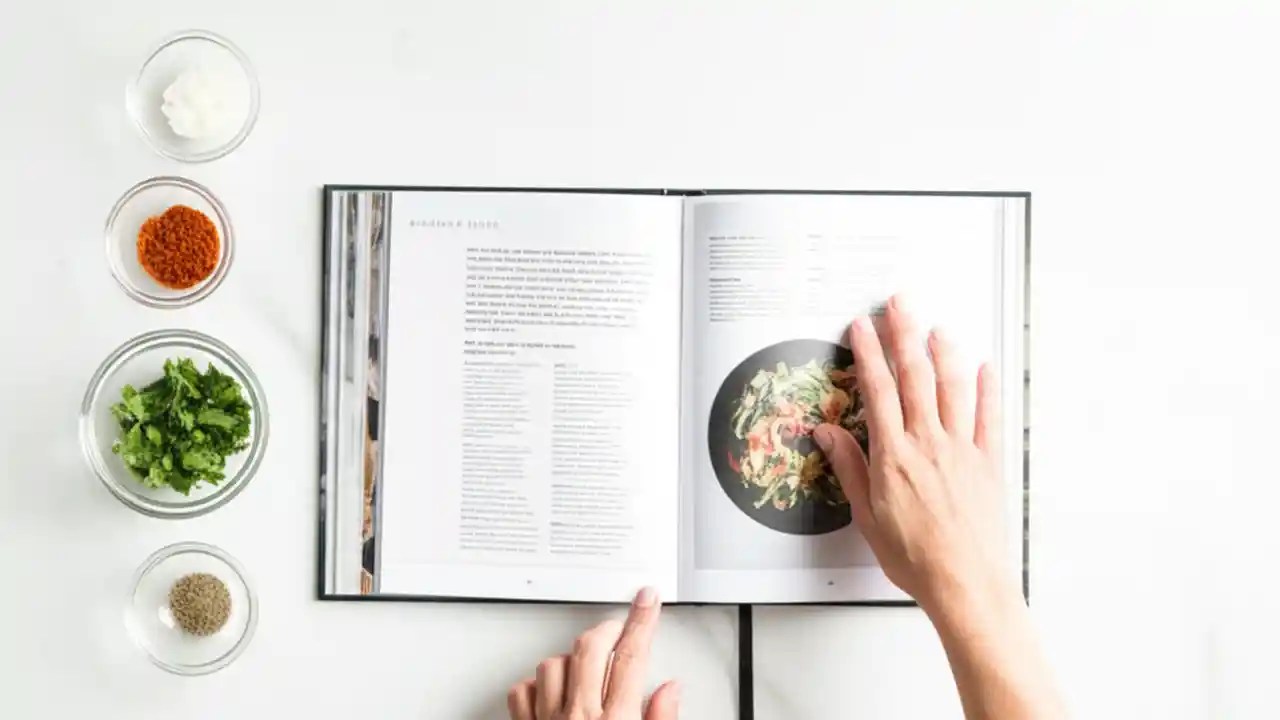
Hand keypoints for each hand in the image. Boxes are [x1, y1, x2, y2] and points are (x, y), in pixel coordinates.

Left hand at [507, 587, 679, 719]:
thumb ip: (661, 719)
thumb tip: (670, 690)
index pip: (632, 657)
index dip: (642, 622)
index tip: (647, 600)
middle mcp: (579, 717)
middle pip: (590, 648)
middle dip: (607, 631)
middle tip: (618, 631)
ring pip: (553, 664)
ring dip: (571, 659)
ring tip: (586, 666)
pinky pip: (522, 692)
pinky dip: (536, 684)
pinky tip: (550, 687)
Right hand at [814, 294, 1018, 616]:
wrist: (965, 583)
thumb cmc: (916, 557)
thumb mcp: (866, 514)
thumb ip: (849, 467)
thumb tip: (828, 432)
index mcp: (894, 455)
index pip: (878, 390)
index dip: (868, 353)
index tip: (861, 327)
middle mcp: (929, 444)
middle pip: (915, 376)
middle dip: (904, 335)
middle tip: (898, 304)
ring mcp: (962, 450)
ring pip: (953, 387)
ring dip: (944, 352)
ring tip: (937, 326)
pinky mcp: (989, 463)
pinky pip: (990, 416)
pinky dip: (988, 388)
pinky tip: (985, 367)